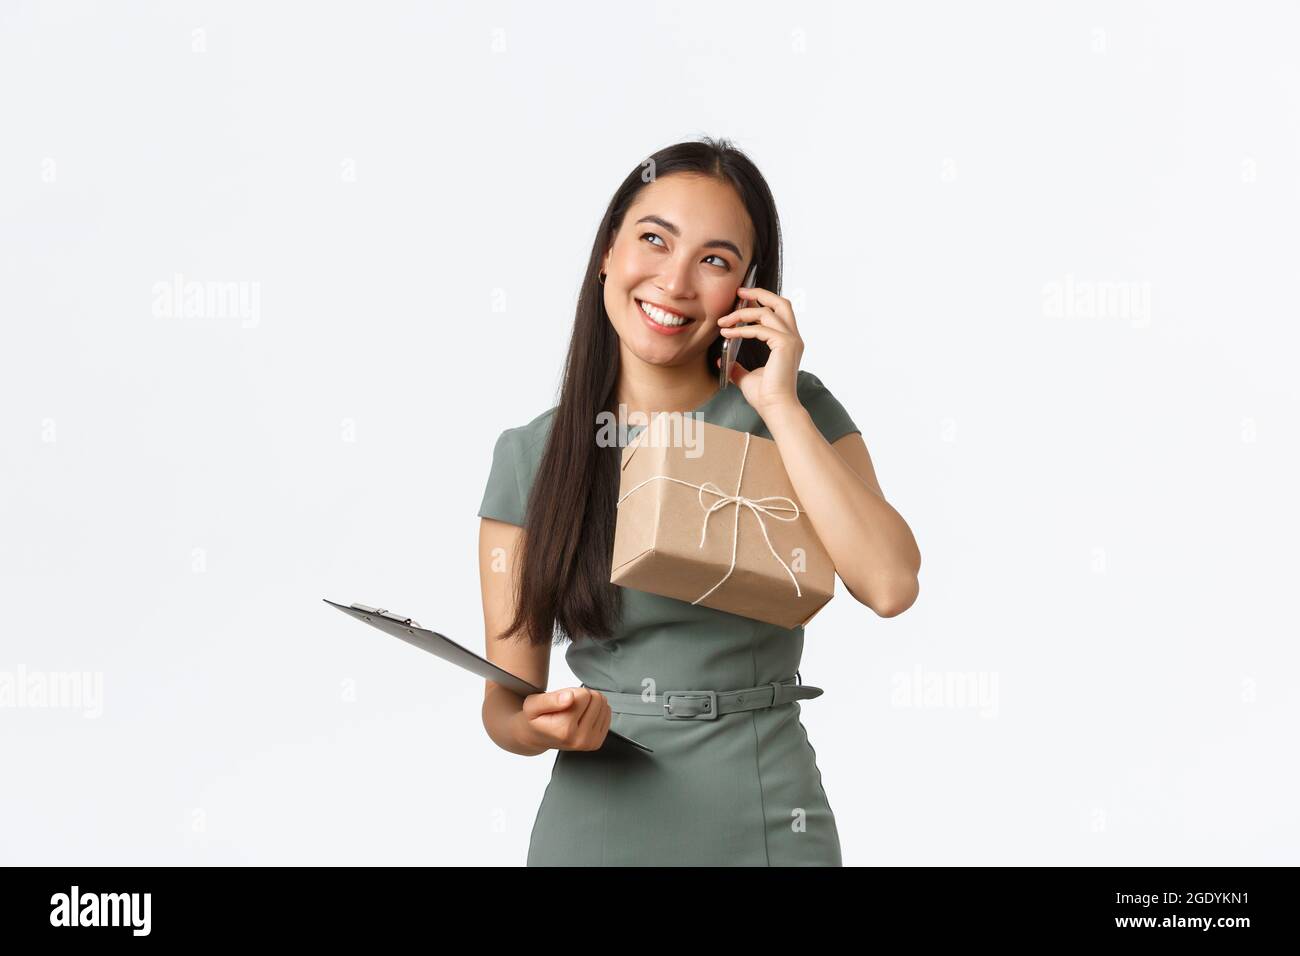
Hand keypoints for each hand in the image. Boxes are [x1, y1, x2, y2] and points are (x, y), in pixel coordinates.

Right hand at [514, 686, 611, 752]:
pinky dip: (595, 711)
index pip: (584, 694)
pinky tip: (581, 716)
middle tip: (567, 705)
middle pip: (596, 698)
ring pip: (603, 704)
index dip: (572, 692)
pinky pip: (607, 713)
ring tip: (573, 711)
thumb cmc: (535, 719)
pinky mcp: (597, 742)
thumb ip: (550, 700)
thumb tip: (570, 697)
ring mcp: (590, 742)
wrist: (536, 737)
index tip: (560, 701)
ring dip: (589, 703)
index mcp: (564, 729)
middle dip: (582, 696)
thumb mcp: (532, 705)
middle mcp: (579, 739)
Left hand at [715, 286, 804, 417]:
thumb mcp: (746, 377)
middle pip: (781, 302)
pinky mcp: (785, 344)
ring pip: (767, 311)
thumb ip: (737, 367)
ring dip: (743, 313)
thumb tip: (723, 361)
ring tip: (724, 320)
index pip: (778, 312)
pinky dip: (742, 329)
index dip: (760, 302)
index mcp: (788, 342)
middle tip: (739, 292)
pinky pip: (760, 328)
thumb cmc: (766, 396)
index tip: (741, 300)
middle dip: (759, 293)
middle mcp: (793, 338)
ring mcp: (791, 340)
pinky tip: (727, 333)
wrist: (776, 409)